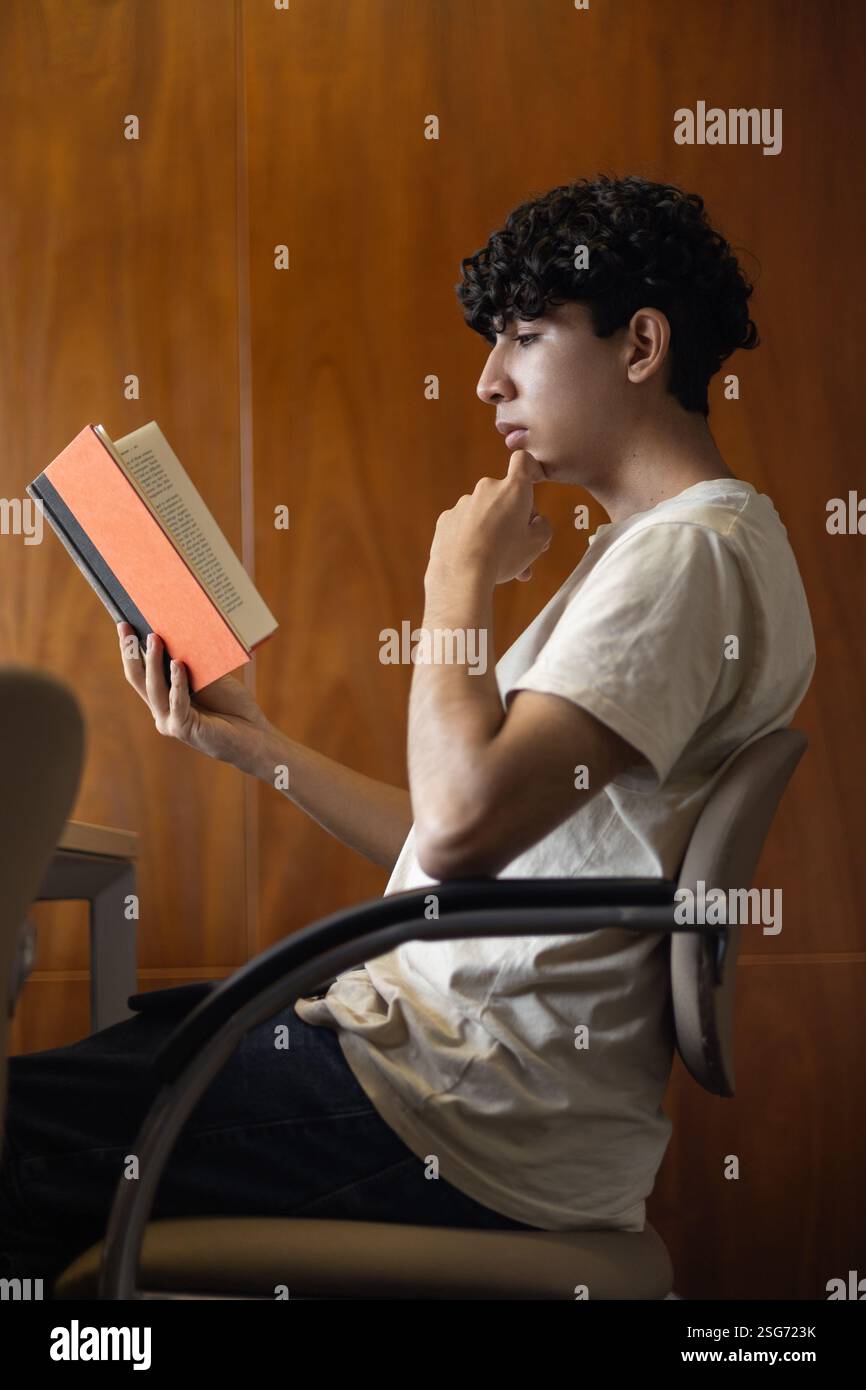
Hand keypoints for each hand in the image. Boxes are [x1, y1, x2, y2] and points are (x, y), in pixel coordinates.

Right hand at [117, 622, 274, 773]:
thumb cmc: (232, 705)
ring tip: (155, 638)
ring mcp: (170, 721)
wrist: (253, 734)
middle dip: (130, 651)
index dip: (130, 649)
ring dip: (153, 662)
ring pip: (154, 688)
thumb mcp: (208, 677)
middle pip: (138, 679)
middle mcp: (161, 711)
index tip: (124, 624)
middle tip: (126, 626)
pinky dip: (177, 683)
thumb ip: (190, 663)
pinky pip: (177, 702)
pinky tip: (178, 664)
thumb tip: (176, 633)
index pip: (140, 672)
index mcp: (164, 698)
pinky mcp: (183, 729)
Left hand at [426, 451, 551, 587]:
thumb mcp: (537, 544)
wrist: (461, 574)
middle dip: (515, 520)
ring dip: (494, 534)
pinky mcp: (447, 519)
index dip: (530, 468)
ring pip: (486, 515)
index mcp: (512, 489)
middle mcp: (486, 489)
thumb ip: (543, 527)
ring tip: (500, 564)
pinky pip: (465, 525)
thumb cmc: (503, 556)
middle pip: (506, 498)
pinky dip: (472, 539)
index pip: (523, 461)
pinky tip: (476, 560)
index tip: (532, 481)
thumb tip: (537, 522)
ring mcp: (463, 504)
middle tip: (522, 549)